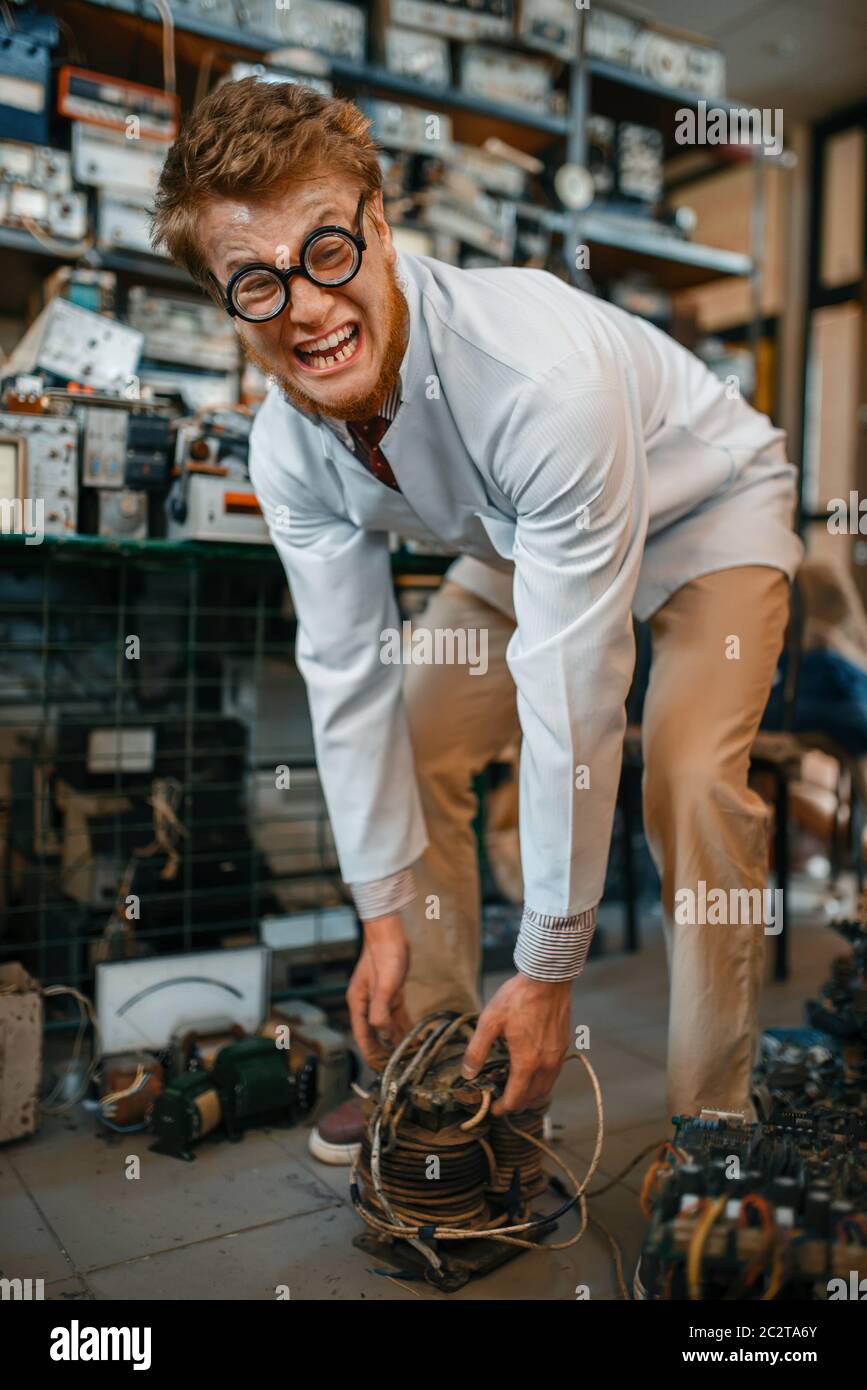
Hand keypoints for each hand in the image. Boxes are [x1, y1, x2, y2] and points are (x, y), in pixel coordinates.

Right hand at [347, 913, 411, 1065]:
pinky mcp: (392, 995)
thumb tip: (382, 1034)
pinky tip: (417, 1038)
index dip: (371, 1053)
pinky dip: (405, 1028)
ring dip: (398, 1041)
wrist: (389, 934)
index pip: (362, 1035)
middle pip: (374, 1034)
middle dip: (385, 1051)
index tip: (380, 1068)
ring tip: (412, 1057)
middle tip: (399, 1068)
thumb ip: (380, 1011)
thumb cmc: (384, 955)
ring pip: (388, 1027)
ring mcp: (379, 1000)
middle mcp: (366, 1004)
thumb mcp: (384, 985)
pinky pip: (398, 1017)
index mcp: (358, 1003)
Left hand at [462, 973, 571, 1114]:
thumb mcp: (489, 1022)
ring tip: (515, 1091)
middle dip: (517, 1106)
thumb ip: (477, 1051)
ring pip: (546, 1089)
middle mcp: (546, 1065)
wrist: (548, 979)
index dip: (503, 1109)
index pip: (516, 1099)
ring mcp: (557, 1056)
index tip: (493, 1109)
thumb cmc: (517, 998)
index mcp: (526, 1063)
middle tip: (502, 1102)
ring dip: (531, 1096)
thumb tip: (467, 1074)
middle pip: (533, 1099)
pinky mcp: (563, 1046)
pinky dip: (542, 1082)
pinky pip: (553, 1075)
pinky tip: (531, 1072)